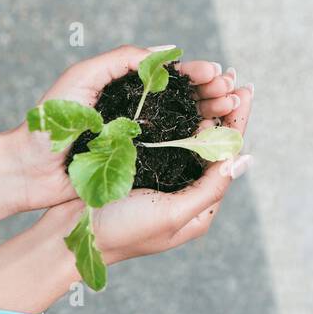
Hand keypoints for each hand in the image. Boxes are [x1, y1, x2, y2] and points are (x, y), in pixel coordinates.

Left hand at [11, 45, 243, 211]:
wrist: (27, 168)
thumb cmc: (50, 120)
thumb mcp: (83, 77)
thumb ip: (121, 59)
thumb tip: (165, 52)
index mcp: (125, 88)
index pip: (170, 76)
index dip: (195, 73)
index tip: (215, 73)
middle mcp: (136, 112)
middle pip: (185, 99)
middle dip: (212, 93)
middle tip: (232, 91)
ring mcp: (139, 140)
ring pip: (185, 124)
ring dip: (211, 115)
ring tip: (232, 109)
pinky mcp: (139, 166)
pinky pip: (174, 153)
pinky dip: (198, 144)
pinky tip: (216, 138)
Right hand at [49, 82, 254, 264]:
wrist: (66, 238)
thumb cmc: (120, 232)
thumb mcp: (172, 214)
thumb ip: (210, 188)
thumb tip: (244, 158)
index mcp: (198, 205)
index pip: (227, 155)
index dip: (237, 121)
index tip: (246, 89)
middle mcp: (184, 188)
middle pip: (212, 142)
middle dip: (223, 107)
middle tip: (231, 75)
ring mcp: (161, 175)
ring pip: (190, 134)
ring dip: (202, 105)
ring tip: (213, 78)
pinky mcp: (138, 164)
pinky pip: (164, 134)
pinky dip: (175, 111)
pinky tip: (179, 92)